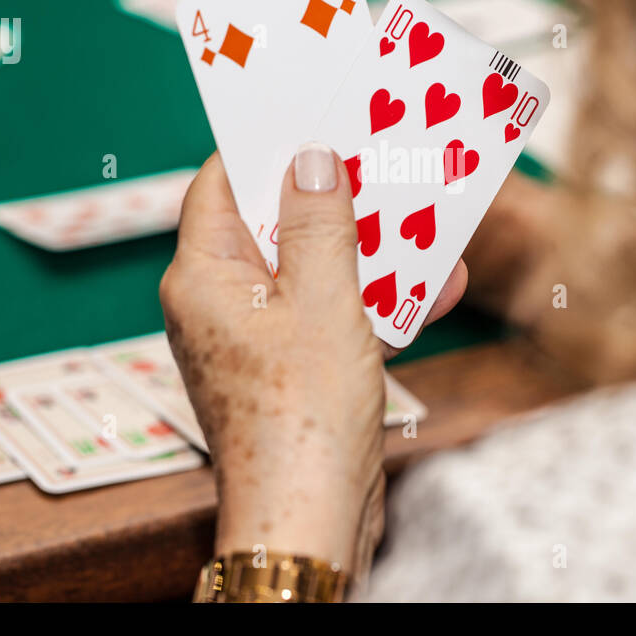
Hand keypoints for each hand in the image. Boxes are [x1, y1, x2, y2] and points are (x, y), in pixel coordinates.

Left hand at [159, 145, 465, 576]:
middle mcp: (219, 303)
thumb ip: (318, 224)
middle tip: (380, 155)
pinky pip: (329, 309)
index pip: (222, 184)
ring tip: (422, 215)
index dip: (267, 146)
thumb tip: (311, 160)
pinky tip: (432, 285)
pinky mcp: (290, 365)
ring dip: (367, 246)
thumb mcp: (322, 301)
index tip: (314, 115)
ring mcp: (254, 336)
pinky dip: (373, 296)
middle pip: (272, 222)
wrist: (312, 519)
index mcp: (203, 278)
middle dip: (333, 194)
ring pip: (310, 266)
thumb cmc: (302, 418)